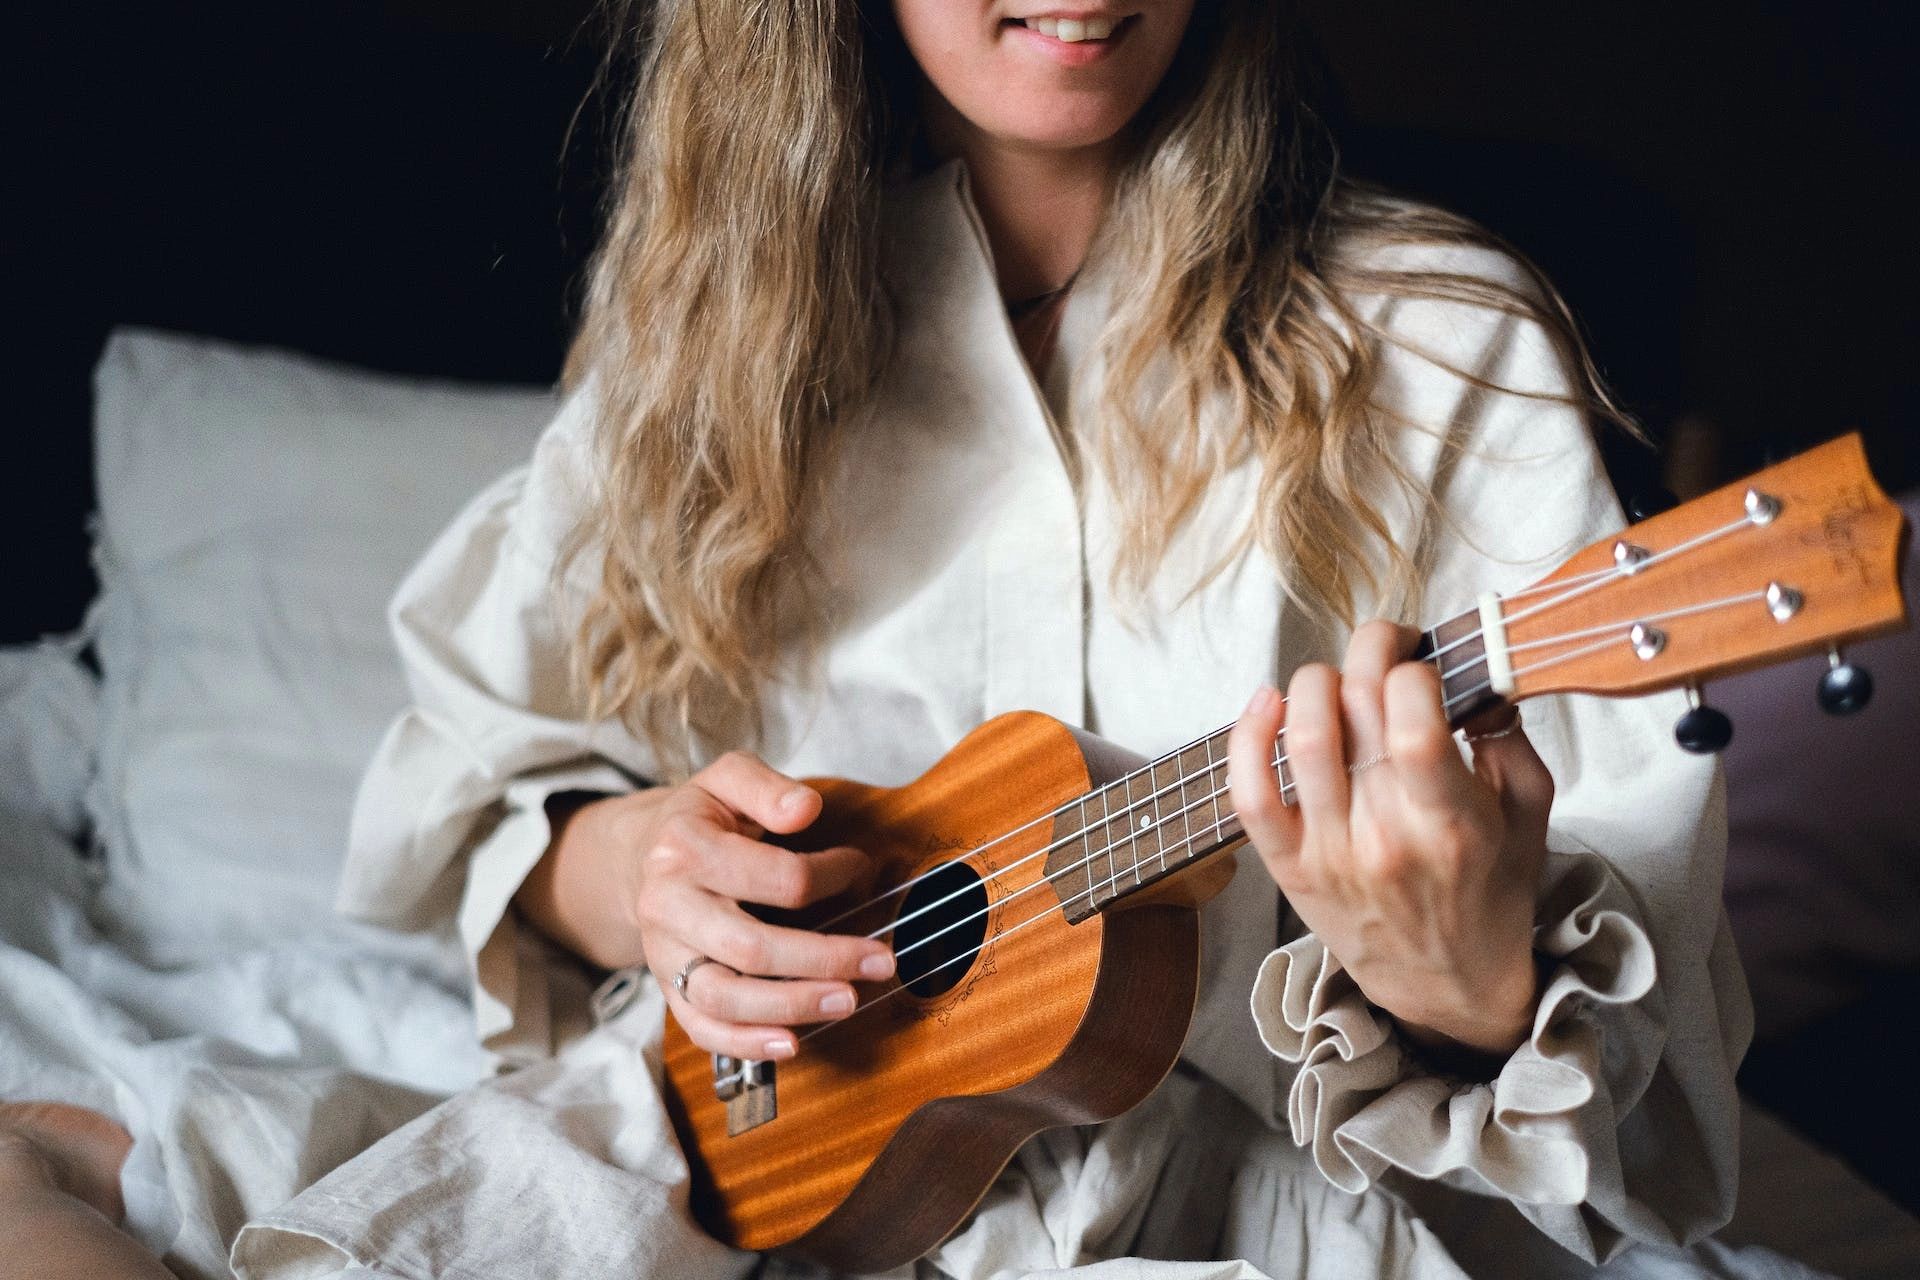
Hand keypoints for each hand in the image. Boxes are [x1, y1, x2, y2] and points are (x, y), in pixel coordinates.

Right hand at [515, 751, 894, 1060]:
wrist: (642, 855)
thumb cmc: (702, 818)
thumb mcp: (728, 779)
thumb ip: (767, 788)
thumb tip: (806, 809)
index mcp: (683, 848)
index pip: (773, 875)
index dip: (829, 876)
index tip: (860, 866)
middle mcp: (667, 906)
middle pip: (749, 946)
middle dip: (823, 959)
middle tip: (881, 961)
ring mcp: (664, 954)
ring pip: (725, 996)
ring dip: (792, 1005)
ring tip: (848, 1001)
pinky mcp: (668, 989)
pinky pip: (702, 1028)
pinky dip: (746, 1043)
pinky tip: (792, 1043)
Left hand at [1226, 621, 1552, 1057]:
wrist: (1448, 983)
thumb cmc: (1489, 893)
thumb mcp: (1530, 816)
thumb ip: (1511, 740)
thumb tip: (1476, 676)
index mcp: (1450, 821)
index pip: (1413, 718)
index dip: (1414, 668)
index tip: (1425, 664)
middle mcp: (1385, 834)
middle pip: (1357, 708)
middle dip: (1371, 653)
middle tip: (1387, 651)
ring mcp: (1330, 850)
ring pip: (1303, 735)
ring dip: (1316, 682)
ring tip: (1341, 680)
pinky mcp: (1288, 864)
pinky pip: (1250, 793)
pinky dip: (1247, 738)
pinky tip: (1267, 702)